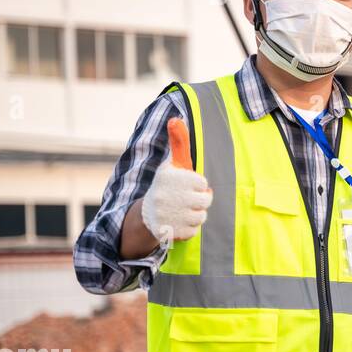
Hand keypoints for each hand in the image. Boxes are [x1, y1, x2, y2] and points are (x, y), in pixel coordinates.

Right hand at [141, 118, 212, 243]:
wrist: (146, 215)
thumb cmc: (166, 186)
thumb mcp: (172, 164)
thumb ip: (178, 143)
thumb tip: (176, 119)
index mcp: (170, 178)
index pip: (203, 183)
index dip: (198, 185)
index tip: (186, 186)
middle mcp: (167, 196)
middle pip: (206, 201)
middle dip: (199, 200)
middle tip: (186, 199)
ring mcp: (169, 215)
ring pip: (201, 216)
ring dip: (195, 214)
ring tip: (182, 210)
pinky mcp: (171, 232)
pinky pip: (195, 230)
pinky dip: (189, 227)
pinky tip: (178, 221)